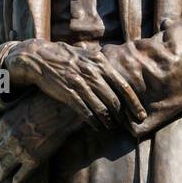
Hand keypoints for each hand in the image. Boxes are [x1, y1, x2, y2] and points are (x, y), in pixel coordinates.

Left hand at [0, 92, 80, 182]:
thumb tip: (7, 126)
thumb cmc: (46, 103)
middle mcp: (9, 138)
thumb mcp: (22, 106)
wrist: (61, 109)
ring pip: (5, 167)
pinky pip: (21, 176)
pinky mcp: (33, 160)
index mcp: (5, 124)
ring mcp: (20, 150)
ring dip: (2, 174)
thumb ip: (13, 118)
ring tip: (2, 179)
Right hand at [11, 40, 145, 129]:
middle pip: (115, 100)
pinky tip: (98, 127)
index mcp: (100, 63)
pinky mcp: (69, 93)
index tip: (141, 115)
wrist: (40, 57)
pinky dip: (94, 122)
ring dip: (109, 121)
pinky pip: (86, 112)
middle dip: (124, 116)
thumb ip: (104, 65)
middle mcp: (92, 73)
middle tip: (128, 125)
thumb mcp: (88, 55)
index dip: (134, 104)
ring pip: (102, 108)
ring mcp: (80, 84)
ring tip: (113, 127)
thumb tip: (121, 77)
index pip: (124, 87)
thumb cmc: (67, 57)